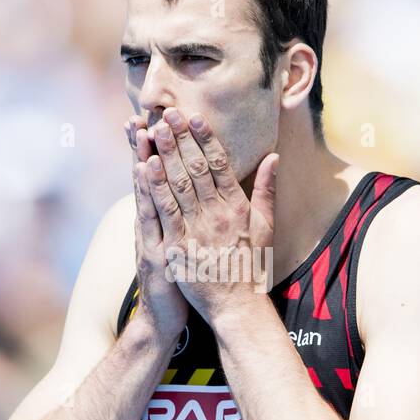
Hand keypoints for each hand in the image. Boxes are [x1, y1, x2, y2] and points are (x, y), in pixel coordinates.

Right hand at [124, 113, 189, 342]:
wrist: (164, 318)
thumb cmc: (179, 280)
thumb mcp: (178, 245)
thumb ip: (179, 218)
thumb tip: (184, 194)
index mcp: (163, 220)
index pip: (157, 178)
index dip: (152, 150)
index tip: (150, 120)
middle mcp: (151, 224)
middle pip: (147, 179)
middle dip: (145, 147)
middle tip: (141, 114)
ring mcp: (150, 236)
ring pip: (146, 192)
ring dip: (143, 159)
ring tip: (142, 130)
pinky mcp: (153, 251)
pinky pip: (150, 216)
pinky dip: (146, 192)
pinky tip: (144, 170)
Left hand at [141, 107, 277, 326]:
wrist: (238, 306)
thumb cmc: (250, 265)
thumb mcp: (265, 226)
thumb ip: (266, 190)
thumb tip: (273, 157)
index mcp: (237, 207)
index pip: (220, 164)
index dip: (205, 138)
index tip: (194, 117)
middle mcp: (218, 214)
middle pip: (197, 168)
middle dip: (181, 139)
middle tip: (168, 113)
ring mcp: (198, 230)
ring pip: (180, 185)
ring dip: (166, 155)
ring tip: (154, 130)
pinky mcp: (180, 247)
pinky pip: (166, 212)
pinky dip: (155, 189)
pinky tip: (145, 168)